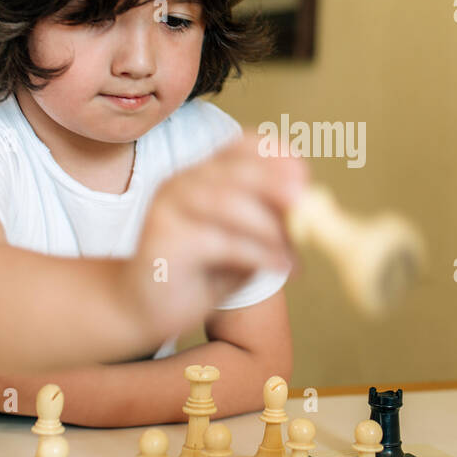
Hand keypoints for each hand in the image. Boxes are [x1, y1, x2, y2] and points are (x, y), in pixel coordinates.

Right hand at [124, 130, 308, 339]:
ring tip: (295, 251)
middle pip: (233, 169)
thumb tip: (312, 211)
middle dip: (274, 182)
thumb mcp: (243, 242)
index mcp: (201, 174)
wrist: (144, 309)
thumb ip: (269, 224)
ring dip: (269, 225)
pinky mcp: (164, 240)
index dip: (274, 155)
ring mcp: (168, 208)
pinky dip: (258, 253)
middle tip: (305, 201)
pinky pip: (219, 241)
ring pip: (225, 202)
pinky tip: (282, 266)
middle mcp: (182, 182)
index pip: (239, 147)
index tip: (304, 174)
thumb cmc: (201, 273)